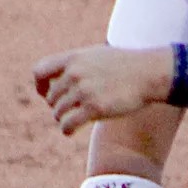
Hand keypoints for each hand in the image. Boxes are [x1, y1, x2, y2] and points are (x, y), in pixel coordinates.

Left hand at [32, 45, 175, 136]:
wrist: (148, 73)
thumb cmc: (125, 65)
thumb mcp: (97, 55)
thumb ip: (77, 64)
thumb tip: (61, 76)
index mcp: (74, 58)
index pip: (40, 71)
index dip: (39, 85)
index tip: (45, 93)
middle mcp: (75, 73)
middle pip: (50, 96)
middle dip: (56, 105)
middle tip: (67, 110)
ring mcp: (84, 91)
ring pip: (58, 111)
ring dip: (61, 119)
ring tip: (69, 121)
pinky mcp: (94, 108)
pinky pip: (68, 124)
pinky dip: (66, 130)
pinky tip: (69, 132)